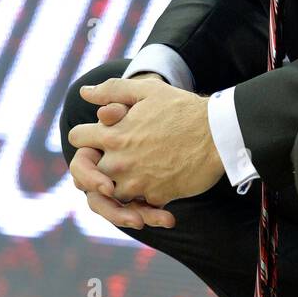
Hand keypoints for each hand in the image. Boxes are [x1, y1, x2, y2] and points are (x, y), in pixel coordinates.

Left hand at [70, 76, 224, 205]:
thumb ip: (113, 90)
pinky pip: (142, 206)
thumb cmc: (184, 110)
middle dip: (96, 172)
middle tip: (109, 169)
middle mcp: (119, 162)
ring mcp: (137, 182)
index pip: (78, 139)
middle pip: (88, 176)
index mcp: (113, 134)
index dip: (85, 137)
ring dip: (121, 189)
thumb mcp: (148, 91)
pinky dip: (147, 203)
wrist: (219, 134)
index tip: (97, 139)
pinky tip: (159, 189)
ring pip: (114, 195)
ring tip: (138, 179)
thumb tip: (85, 93)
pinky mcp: (157, 197)